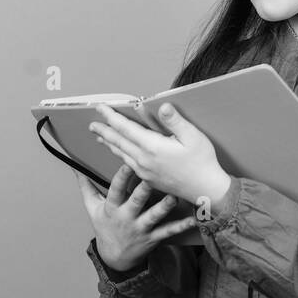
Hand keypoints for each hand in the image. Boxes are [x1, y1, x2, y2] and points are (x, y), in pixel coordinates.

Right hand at [75, 165, 197, 271]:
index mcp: (112, 207)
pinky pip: (168, 231)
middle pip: (136, 201)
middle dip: (144, 189)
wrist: (114, 258)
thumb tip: (74, 167)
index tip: (130, 161)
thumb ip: (86, 187)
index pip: (116, 189)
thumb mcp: (92, 208)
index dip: (122, 176)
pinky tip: (193, 219)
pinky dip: (181, 226)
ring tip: (175, 196)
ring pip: (154, 216)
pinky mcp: (153, 238)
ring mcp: (140, 228)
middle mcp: (126, 217)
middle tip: (155, 174)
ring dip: (164, 207)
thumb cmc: (105, 227)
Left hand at [88, 103, 231, 206]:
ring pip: (121, 154)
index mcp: (153, 146)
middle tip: (92, 124)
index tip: (101, 108)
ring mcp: (144, 171)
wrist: (205, 190)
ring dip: (109, 143)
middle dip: (104, 131)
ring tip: (100, 137)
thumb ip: (175, 121)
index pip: (126, 128)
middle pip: (118, 142)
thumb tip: (162, 106)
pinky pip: (127, 164)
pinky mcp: (148, 179)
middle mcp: (144, 159)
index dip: (111, 117)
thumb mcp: (193, 137)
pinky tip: (120, 153)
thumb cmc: (202, 162)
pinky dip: (119, 155)